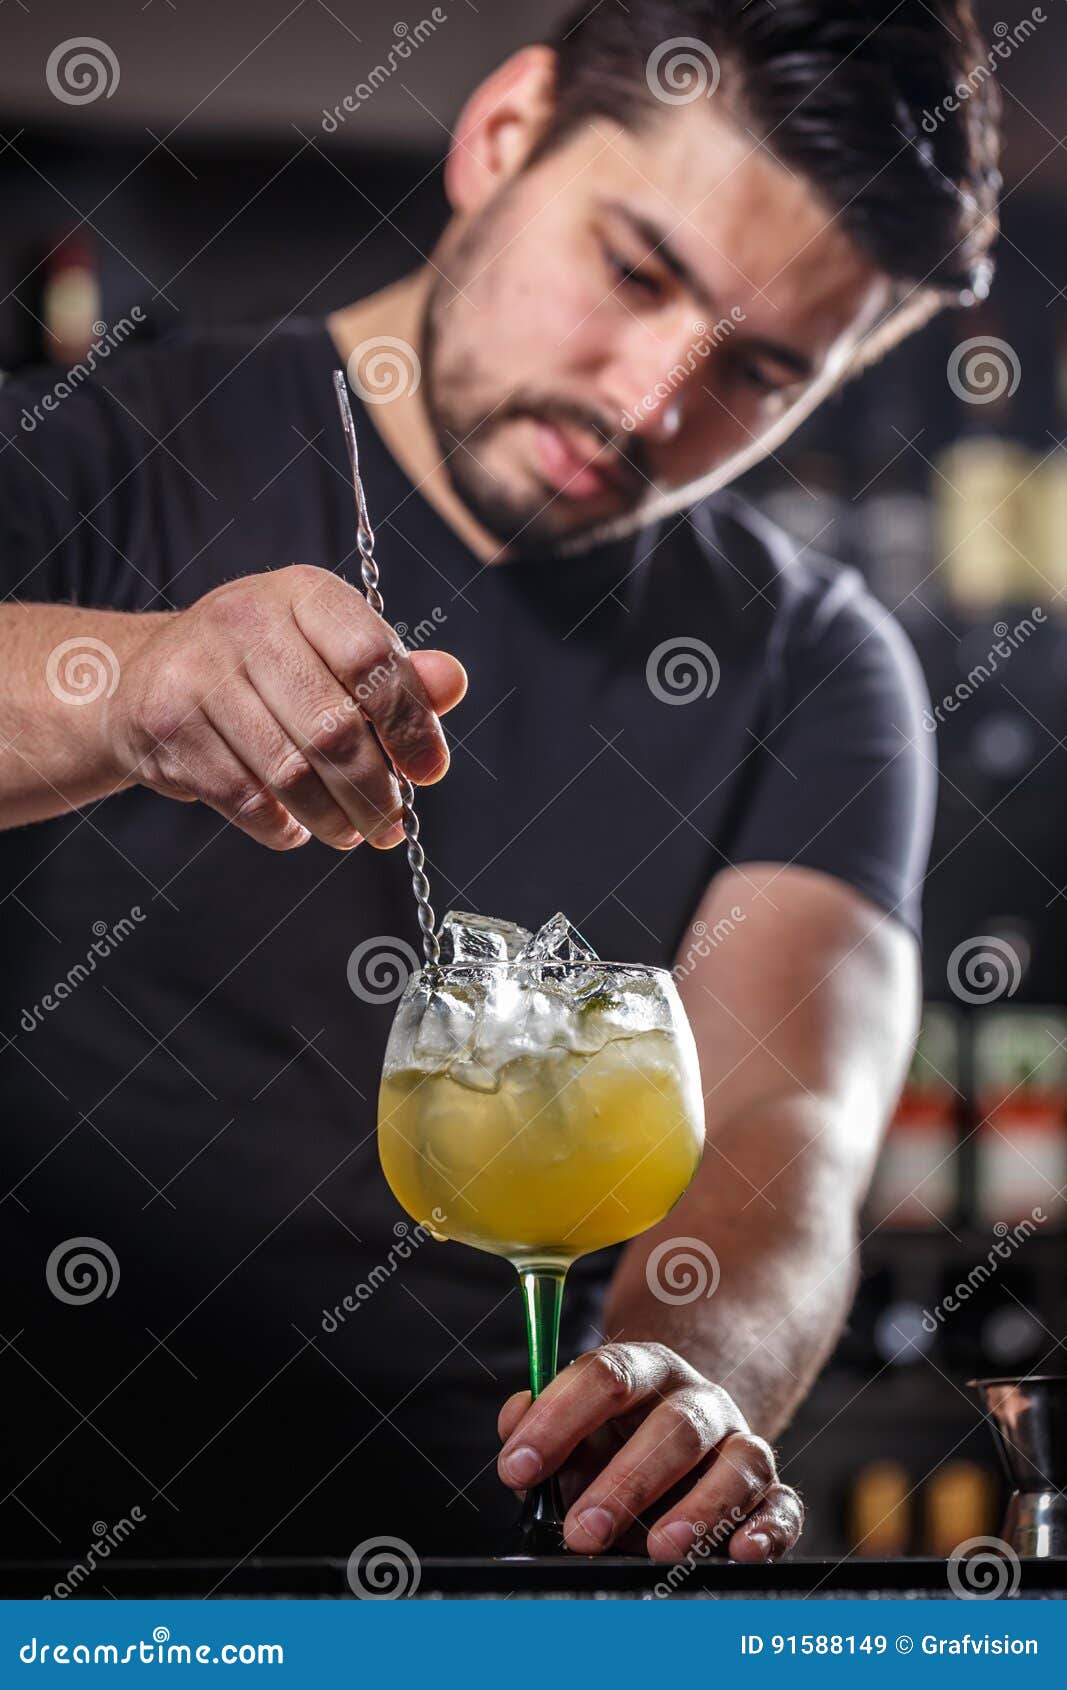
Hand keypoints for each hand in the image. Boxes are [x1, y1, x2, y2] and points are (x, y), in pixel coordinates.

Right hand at [107, 564, 466, 849]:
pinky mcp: (165, 724)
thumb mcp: (327, 649)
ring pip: (289, 772)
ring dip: (332, 818)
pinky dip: (280, 826)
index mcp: (301, 592)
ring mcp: (198, 671)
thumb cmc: (261, 668)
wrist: (141, 676)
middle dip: (374, 791)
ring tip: (350, 832)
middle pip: (332, 728)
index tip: (430, 772)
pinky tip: (294, 827)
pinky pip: (243, 798)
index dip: (409, 723)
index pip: (369, 657)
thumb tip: (453, 684)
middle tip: (391, 826)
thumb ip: (393, 671)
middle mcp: (246, 619)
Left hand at [497, 1341, 802, 1561]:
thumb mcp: (573, 1425)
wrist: (683, 1435)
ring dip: (700, 1508)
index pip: (604, 1375)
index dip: (557, 1419)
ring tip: (659, 1548)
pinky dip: (768, 1529)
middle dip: (626, 1481)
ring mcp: (739, 1441)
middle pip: (673, 1425)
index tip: (517, 1469)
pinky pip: (783, 1504)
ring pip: (738, 1462)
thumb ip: (538, 1424)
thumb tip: (515, 1420)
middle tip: (583, 1532)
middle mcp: (697, 1399)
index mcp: (643, 1370)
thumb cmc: (614, 1439)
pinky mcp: (770, 1489)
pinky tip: (739, 1551)